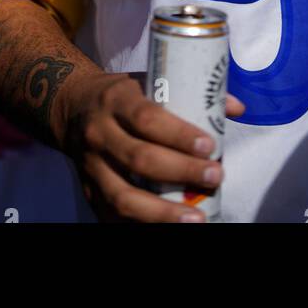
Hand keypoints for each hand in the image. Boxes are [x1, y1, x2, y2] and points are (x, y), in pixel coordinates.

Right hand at [61, 71, 244, 222]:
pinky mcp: (88, 190)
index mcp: (116, 100)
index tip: (209, 146)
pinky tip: (166, 228)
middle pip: (139, 158)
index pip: (147, 119)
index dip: (179, 135)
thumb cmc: (121, 94)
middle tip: (215, 176)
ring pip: (123, 196)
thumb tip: (237, 108)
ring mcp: (91, 165)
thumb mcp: (148, 79)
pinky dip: (139, 225)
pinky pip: (111, 215)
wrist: (70, 105)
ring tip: (197, 218)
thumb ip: (190, 92)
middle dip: (181, 172)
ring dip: (162, 213)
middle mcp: (100, 132)